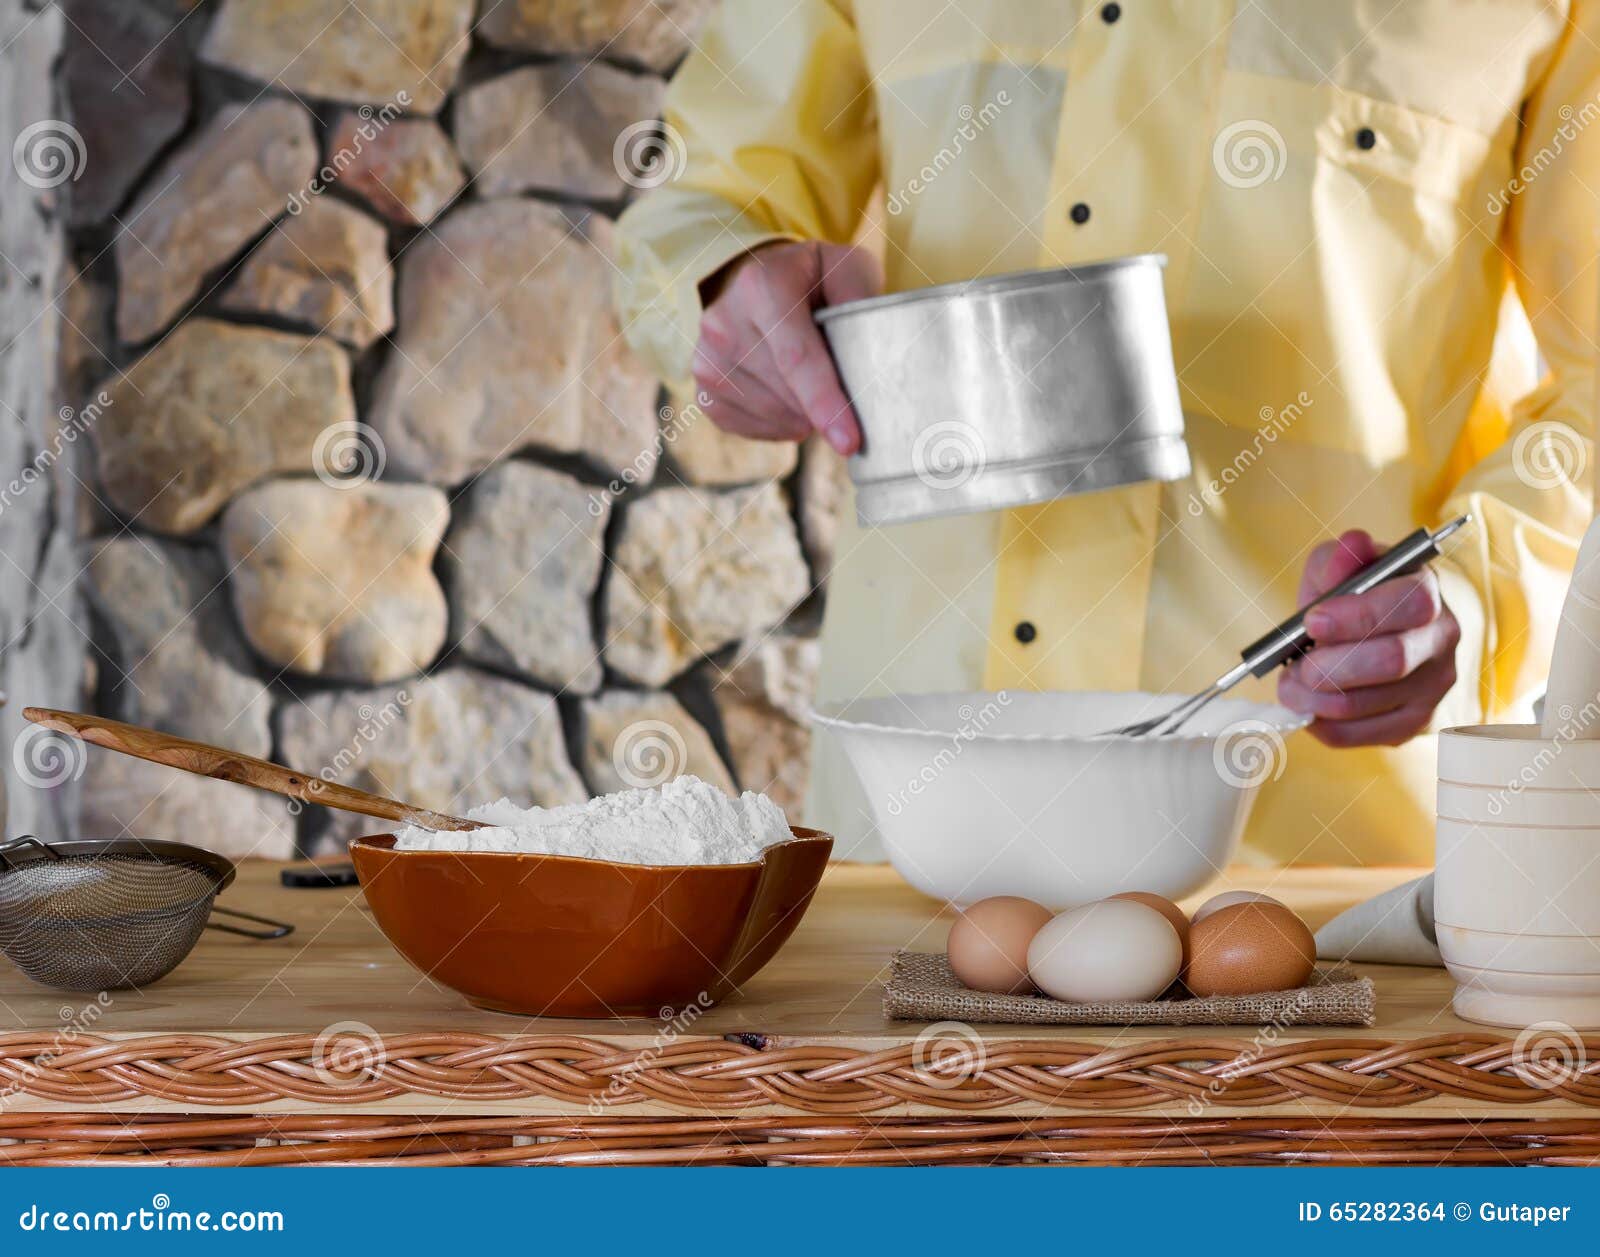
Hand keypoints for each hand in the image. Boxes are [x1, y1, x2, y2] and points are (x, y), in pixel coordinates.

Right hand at [692, 240, 881, 454]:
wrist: (757, 282)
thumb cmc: (810, 279)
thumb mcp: (844, 268)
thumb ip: (860, 297)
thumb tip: (872, 348)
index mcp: (761, 286)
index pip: (795, 357)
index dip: (824, 402)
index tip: (849, 441)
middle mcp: (722, 321)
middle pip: (786, 395)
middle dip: (824, 409)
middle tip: (846, 392)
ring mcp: (706, 358)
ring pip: (771, 415)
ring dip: (804, 416)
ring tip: (815, 389)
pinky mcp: (703, 389)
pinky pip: (750, 428)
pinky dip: (780, 425)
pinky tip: (791, 402)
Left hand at [1277, 529, 1460, 747]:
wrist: (1382, 632)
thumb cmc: (1357, 597)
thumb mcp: (1344, 567)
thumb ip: (1341, 558)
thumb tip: (1351, 545)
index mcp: (1426, 592)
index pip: (1408, 604)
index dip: (1356, 617)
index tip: (1312, 622)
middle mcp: (1441, 640)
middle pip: (1391, 661)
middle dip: (1329, 666)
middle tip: (1296, 665)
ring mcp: (1433, 686)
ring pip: (1366, 704)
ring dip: (1314, 697)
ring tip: (1293, 682)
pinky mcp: (1413, 722)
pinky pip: (1359, 735)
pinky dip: (1321, 723)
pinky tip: (1308, 705)